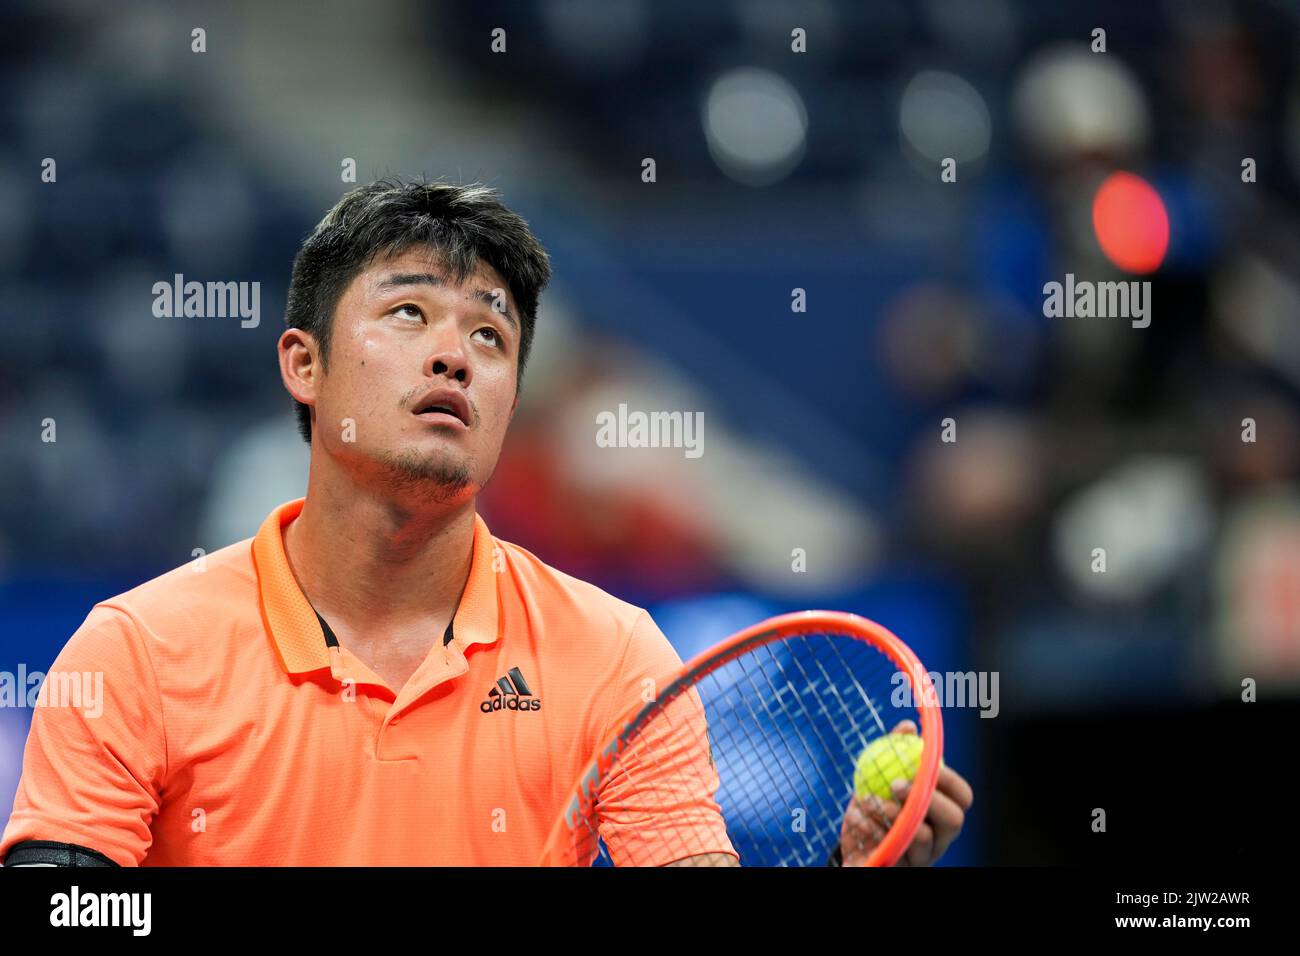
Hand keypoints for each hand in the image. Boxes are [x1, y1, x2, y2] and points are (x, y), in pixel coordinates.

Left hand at [838, 719, 973, 866]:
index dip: (949, 779)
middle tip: (896, 783)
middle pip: (954, 820)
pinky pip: (890, 847)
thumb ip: (898, 752)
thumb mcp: (884, 778)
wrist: (855, 845)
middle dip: (928, 797)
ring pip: (921, 837)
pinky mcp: (899, 868)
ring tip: (867, 800)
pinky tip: (855, 815)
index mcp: (943, 814)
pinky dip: (870, 827)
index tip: (925, 762)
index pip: (963, 797)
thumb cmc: (877, 806)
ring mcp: (922, 858)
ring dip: (891, 812)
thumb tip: (908, 726)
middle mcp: (940, 840)